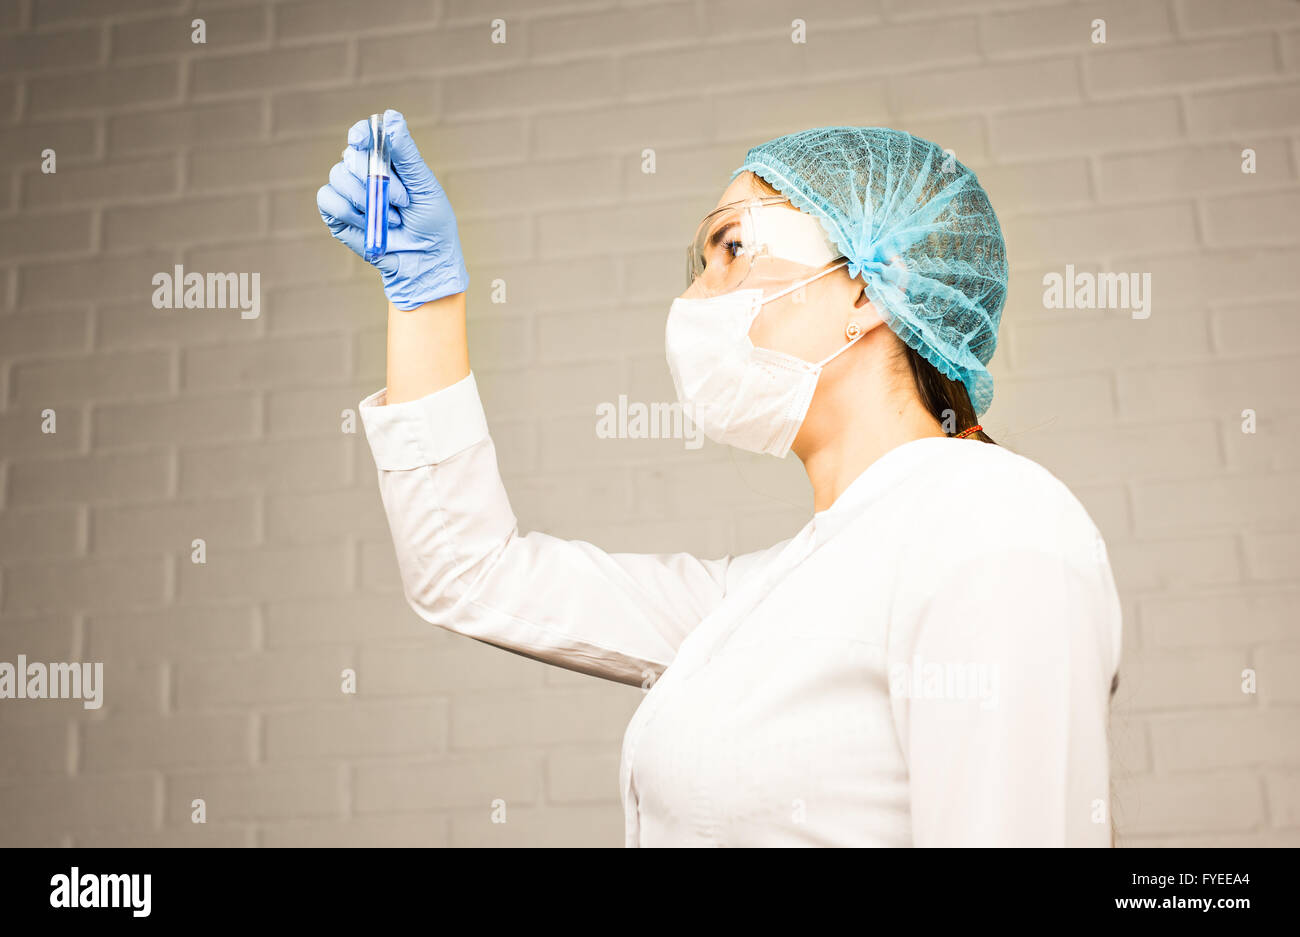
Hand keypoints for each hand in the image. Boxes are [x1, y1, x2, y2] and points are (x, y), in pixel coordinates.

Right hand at [316, 109, 468, 309]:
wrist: (425, 260)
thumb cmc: (430, 222)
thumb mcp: (424, 185)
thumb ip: (407, 154)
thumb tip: (391, 118)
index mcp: (385, 159)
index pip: (364, 134)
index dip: (361, 133)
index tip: (363, 140)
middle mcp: (363, 171)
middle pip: (351, 154)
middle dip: (376, 177)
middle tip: (402, 201)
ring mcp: (348, 192)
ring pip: (338, 176)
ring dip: (367, 199)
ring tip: (392, 220)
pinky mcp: (336, 214)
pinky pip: (328, 199)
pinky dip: (351, 212)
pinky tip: (371, 225)